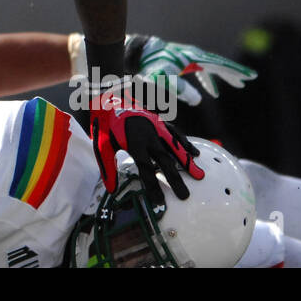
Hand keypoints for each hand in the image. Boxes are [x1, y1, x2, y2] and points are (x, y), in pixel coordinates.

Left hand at [89, 93, 202, 208]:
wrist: (109, 98)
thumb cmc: (104, 125)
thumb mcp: (101, 146)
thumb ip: (108, 167)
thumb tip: (110, 190)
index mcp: (133, 142)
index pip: (146, 168)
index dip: (153, 185)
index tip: (159, 201)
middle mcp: (148, 135)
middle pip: (164, 160)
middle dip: (175, 179)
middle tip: (185, 196)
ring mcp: (156, 127)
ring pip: (175, 146)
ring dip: (186, 161)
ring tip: (199, 176)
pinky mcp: (159, 122)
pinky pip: (175, 133)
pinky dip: (185, 143)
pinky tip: (194, 153)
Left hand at [126, 35, 256, 106]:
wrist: (138, 53)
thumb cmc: (150, 65)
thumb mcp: (164, 80)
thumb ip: (181, 90)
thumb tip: (198, 101)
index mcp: (193, 58)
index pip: (219, 65)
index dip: (235, 71)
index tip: (250, 76)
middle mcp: (193, 55)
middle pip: (219, 64)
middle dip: (234, 73)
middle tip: (249, 80)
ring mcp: (188, 57)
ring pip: (211, 67)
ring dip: (224, 77)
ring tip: (237, 85)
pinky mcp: (182, 61)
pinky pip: (202, 70)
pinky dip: (209, 80)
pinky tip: (212, 91)